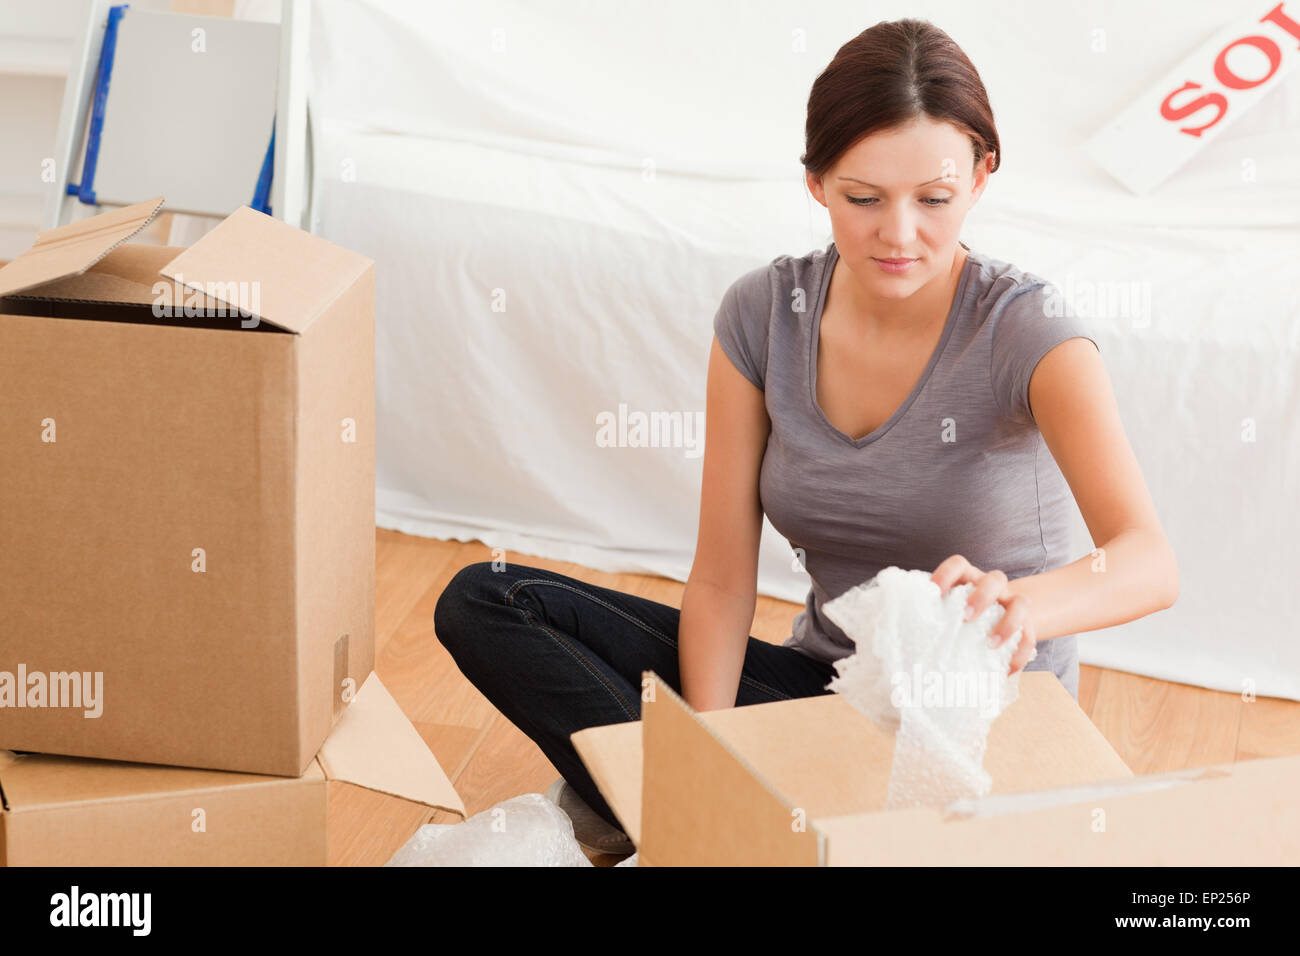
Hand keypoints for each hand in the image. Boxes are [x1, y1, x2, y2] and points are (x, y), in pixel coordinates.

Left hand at [928, 555, 1036, 676]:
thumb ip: (930, 612)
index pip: (958, 565)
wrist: (998, 613)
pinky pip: (1031, 635)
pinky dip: (1021, 653)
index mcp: (968, 577)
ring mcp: (1012, 603)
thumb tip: (896, 633)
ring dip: (1007, 624)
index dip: (946, 574)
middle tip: (965, 617)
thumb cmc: (960, 612)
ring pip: (1020, 603)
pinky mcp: (1028, 624)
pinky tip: (1007, 669)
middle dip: (981, 597)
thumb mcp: (946, 607)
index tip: (934, 591)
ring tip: (990, 644)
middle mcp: (992, 585)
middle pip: (994, 579)